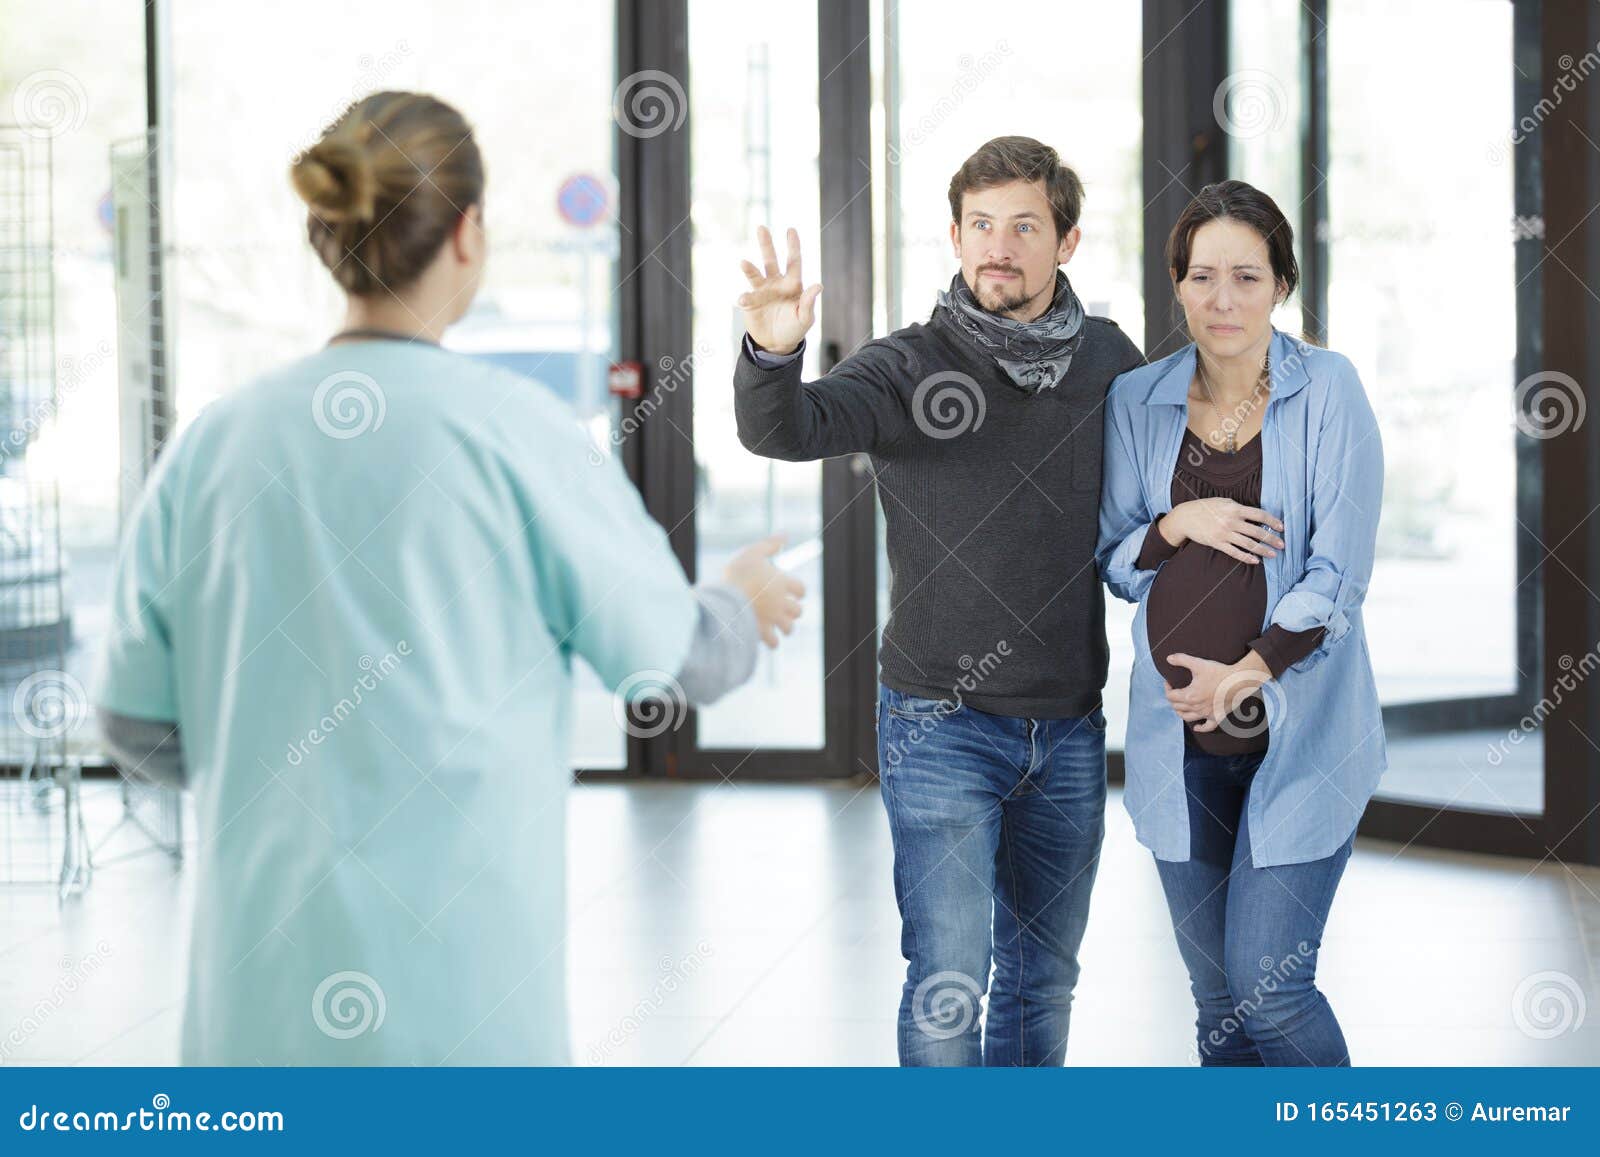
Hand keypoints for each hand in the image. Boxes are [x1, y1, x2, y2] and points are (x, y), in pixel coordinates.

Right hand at [722, 534, 805, 647]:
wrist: (725, 598)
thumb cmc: (738, 573)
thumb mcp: (752, 552)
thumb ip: (769, 545)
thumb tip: (785, 536)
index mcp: (782, 582)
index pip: (801, 589)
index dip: (798, 591)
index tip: (792, 592)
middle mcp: (782, 602)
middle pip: (798, 611)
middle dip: (792, 611)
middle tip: (781, 609)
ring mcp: (773, 619)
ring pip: (789, 628)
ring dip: (785, 627)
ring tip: (775, 625)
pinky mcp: (762, 632)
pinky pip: (774, 643)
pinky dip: (771, 642)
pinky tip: (764, 637)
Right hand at [737, 226, 820, 355]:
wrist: (776, 344)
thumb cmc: (794, 329)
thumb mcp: (805, 319)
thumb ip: (809, 303)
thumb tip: (819, 285)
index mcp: (792, 284)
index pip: (794, 261)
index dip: (793, 246)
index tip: (791, 230)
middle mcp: (776, 283)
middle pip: (771, 260)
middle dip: (766, 244)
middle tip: (761, 227)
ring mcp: (762, 291)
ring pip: (755, 274)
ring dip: (749, 268)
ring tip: (744, 263)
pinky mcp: (750, 302)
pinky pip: (747, 297)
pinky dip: (745, 298)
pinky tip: (743, 300)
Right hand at [1160, 498, 1284, 564]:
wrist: (1185, 517)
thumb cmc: (1206, 507)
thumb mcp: (1223, 502)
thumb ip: (1238, 507)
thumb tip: (1255, 515)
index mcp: (1235, 509)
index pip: (1259, 515)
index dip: (1272, 521)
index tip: (1281, 527)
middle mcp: (1231, 521)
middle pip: (1257, 531)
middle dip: (1272, 539)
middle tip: (1282, 544)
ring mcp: (1224, 533)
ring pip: (1248, 544)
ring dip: (1263, 550)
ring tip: (1273, 554)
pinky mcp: (1217, 543)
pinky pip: (1235, 552)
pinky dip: (1246, 557)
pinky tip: (1255, 561)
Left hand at [1163, 651, 1269, 730]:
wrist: (1239, 681)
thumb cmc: (1219, 672)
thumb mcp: (1199, 663)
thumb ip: (1182, 659)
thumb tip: (1168, 658)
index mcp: (1189, 696)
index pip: (1170, 696)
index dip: (1167, 688)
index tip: (1168, 682)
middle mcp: (1196, 707)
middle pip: (1177, 707)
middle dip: (1172, 699)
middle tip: (1174, 691)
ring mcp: (1207, 714)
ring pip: (1187, 717)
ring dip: (1181, 712)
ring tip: (1180, 706)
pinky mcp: (1217, 717)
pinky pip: (1207, 727)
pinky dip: (1201, 728)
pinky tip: (1197, 727)